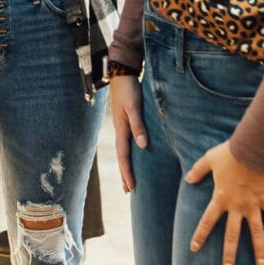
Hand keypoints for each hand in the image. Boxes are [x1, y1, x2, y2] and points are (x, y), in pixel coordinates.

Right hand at [110, 74, 146, 192]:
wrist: (121, 74)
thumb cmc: (129, 89)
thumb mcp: (134, 106)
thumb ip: (138, 125)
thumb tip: (143, 145)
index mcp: (121, 130)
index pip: (123, 156)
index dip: (127, 172)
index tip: (131, 187)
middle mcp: (120, 131)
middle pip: (121, 157)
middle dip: (125, 174)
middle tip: (128, 191)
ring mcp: (122, 126)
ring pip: (124, 151)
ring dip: (126, 166)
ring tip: (130, 178)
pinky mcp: (126, 121)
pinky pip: (127, 143)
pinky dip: (129, 153)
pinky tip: (135, 154)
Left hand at [186, 141, 263, 264]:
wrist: (252, 148)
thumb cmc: (230, 153)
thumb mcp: (209, 159)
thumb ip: (198, 170)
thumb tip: (187, 179)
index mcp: (221, 198)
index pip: (208, 221)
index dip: (201, 235)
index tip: (194, 248)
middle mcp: (237, 206)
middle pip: (232, 234)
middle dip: (229, 253)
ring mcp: (254, 205)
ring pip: (256, 233)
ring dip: (259, 250)